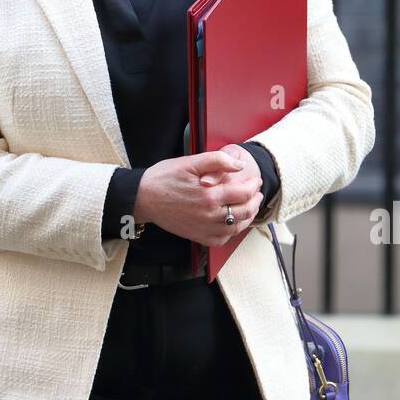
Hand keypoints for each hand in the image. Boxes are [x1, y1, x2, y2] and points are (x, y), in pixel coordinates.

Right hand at [136, 145, 264, 246]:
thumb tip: (238, 165)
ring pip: (235, 228)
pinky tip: (232, 223)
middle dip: (255, 202)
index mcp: (209, 196)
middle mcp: (209, 215)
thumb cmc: (164, 178)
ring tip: (250, 207)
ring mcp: (203, 228)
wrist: (143, 198)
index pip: (243, 193)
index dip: (253, 186)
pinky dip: (231, 233)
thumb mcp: (190, 162)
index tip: (255, 180)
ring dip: (247, 217)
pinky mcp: (196, 236)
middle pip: (244, 212)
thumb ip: (217, 160)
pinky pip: (221, 239)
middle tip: (257, 193)